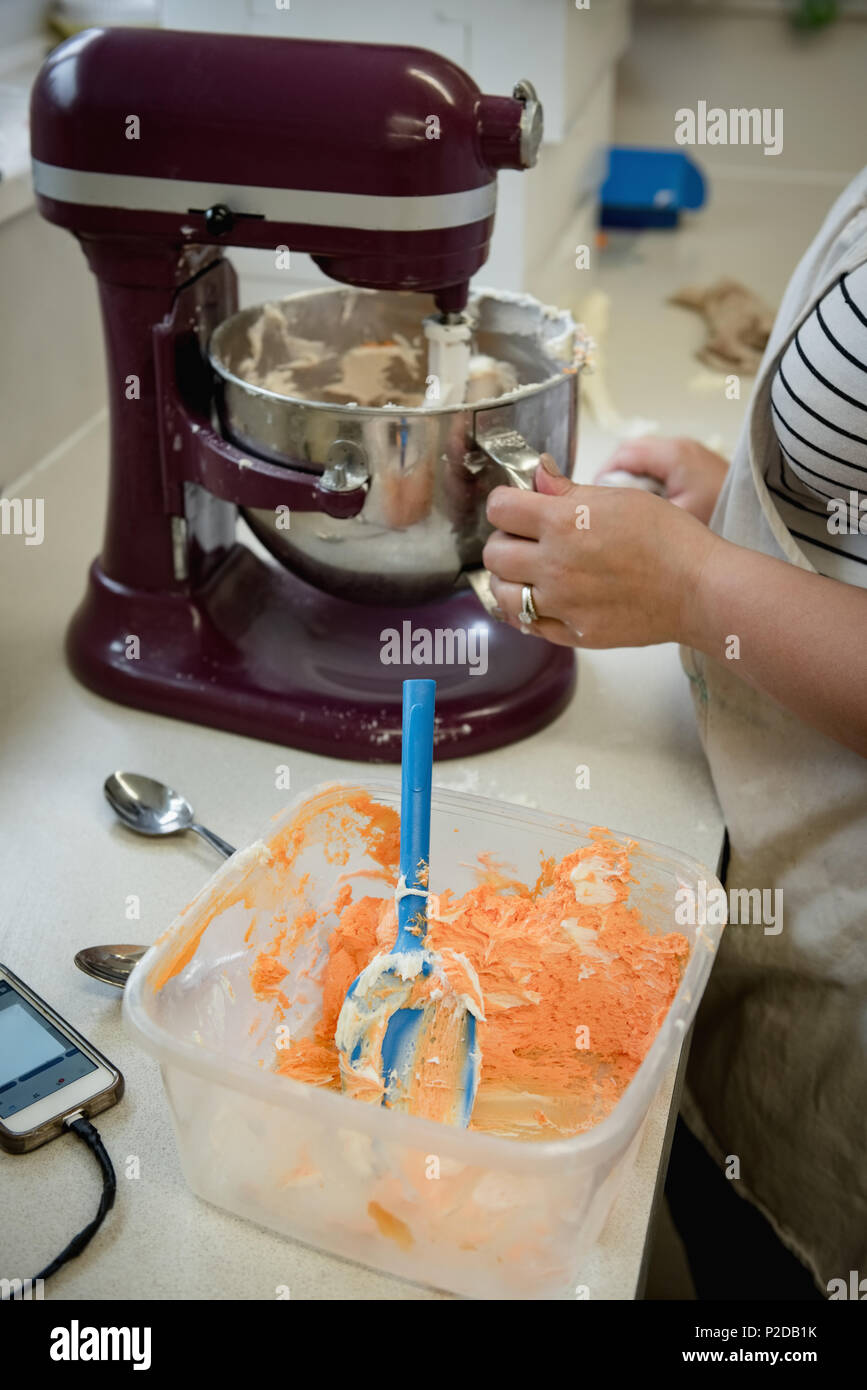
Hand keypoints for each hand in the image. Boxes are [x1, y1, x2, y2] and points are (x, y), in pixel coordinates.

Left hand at [482, 456, 721, 648]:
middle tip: (524, 541)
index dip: (506, 503)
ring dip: (509, 580)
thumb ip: (568, 490)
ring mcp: (561, 603)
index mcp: (563, 522)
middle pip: (494, 553)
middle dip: (505, 541)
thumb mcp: (618, 497)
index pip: (500, 508)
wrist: (698, 588)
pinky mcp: (573, 633)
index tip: (517, 507)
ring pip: (503, 593)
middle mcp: (555, 564)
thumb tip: (538, 476)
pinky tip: (540, 600)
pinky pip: (527, 624)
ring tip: (529, 573)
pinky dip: (526, 611)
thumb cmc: (668, 538)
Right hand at [596, 436, 728, 523]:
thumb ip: (639, 509)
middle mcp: (679, 446)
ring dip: (630, 480)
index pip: (621, 455)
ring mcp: (686, 451)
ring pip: (641, 458)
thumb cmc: (723, 515)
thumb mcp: (675, 518)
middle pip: (628, 452)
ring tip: (629, 508)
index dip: (603, 478)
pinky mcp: (692, 461)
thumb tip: (608, 507)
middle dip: (613, 479)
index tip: (596, 501)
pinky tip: (650, 505)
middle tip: (608, 506)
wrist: (761, 514)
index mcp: (673, 455)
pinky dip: (646, 481)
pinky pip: (657, 465)